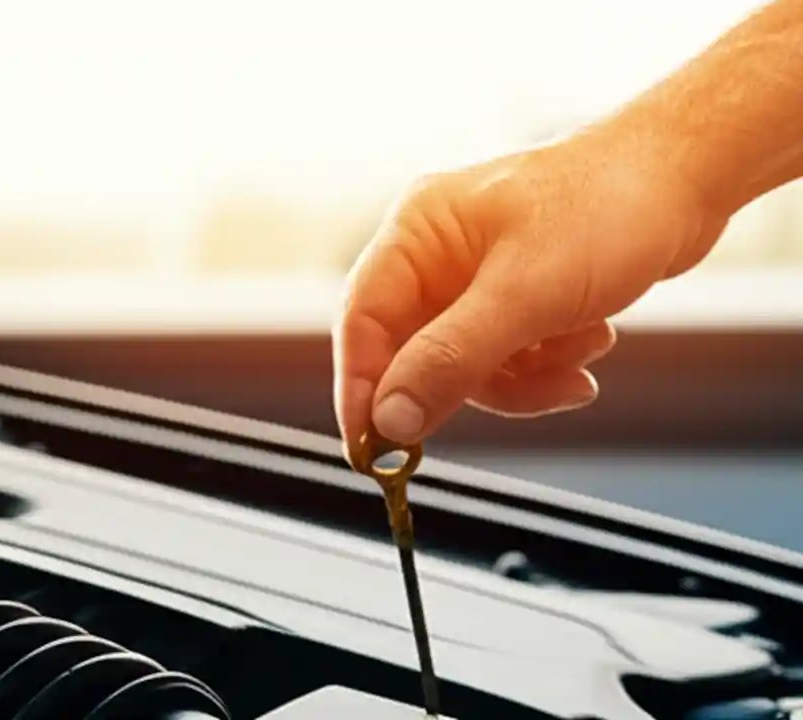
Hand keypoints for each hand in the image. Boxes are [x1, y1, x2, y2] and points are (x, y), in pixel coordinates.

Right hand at [333, 132, 727, 464]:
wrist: (690, 174)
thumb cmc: (607, 207)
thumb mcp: (524, 295)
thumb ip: (450, 360)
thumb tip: (389, 421)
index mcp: (416, 232)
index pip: (362, 321)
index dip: (360, 387)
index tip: (369, 447)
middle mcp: (436, 254)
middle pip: (413, 350)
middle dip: (468, 383)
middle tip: (511, 402)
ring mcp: (475, 275)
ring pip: (464, 363)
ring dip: (522, 377)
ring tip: (579, 358)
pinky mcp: (516, 294)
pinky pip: (505, 355)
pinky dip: (545, 365)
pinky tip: (591, 345)